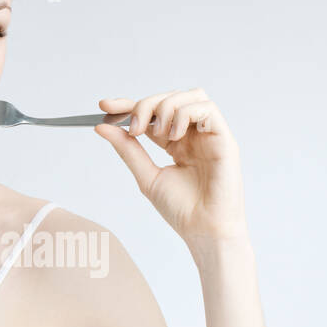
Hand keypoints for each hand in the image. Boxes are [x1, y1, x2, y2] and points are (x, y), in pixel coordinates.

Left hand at [94, 88, 247, 243]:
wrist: (204, 230)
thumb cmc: (182, 210)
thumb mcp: (146, 176)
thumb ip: (127, 150)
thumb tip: (102, 127)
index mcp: (176, 142)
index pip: (152, 112)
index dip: (129, 104)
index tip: (104, 106)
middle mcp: (193, 134)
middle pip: (170, 97)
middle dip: (145, 105)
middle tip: (133, 128)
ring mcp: (210, 134)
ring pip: (191, 96)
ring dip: (167, 107)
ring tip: (158, 134)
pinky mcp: (224, 138)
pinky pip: (207, 109)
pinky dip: (185, 114)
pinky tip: (174, 136)